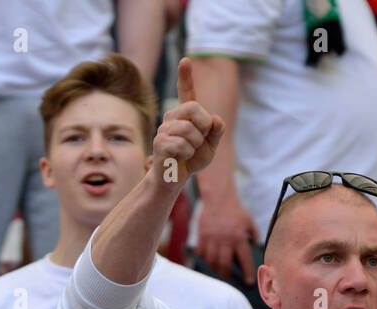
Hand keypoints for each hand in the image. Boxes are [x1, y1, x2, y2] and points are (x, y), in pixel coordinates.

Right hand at [153, 59, 224, 188]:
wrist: (174, 179)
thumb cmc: (191, 160)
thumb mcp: (211, 146)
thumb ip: (216, 131)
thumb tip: (216, 119)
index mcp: (185, 115)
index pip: (186, 91)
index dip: (185, 76)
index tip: (186, 60)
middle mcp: (172, 117)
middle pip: (193, 107)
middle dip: (204, 125)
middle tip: (202, 139)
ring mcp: (164, 129)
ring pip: (189, 129)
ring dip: (196, 145)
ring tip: (189, 152)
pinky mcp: (160, 143)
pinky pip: (182, 144)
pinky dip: (188, 154)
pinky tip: (181, 158)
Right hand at [196, 193, 258, 283]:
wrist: (219, 198)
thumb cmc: (236, 211)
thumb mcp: (249, 221)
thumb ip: (255, 234)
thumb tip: (257, 246)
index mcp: (239, 237)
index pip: (244, 260)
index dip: (247, 272)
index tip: (249, 281)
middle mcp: (225, 240)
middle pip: (224, 264)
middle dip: (227, 275)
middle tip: (229, 278)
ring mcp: (212, 238)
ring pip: (211, 261)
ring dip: (215, 268)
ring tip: (218, 270)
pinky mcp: (202, 235)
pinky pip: (201, 252)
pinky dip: (204, 259)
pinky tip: (208, 259)